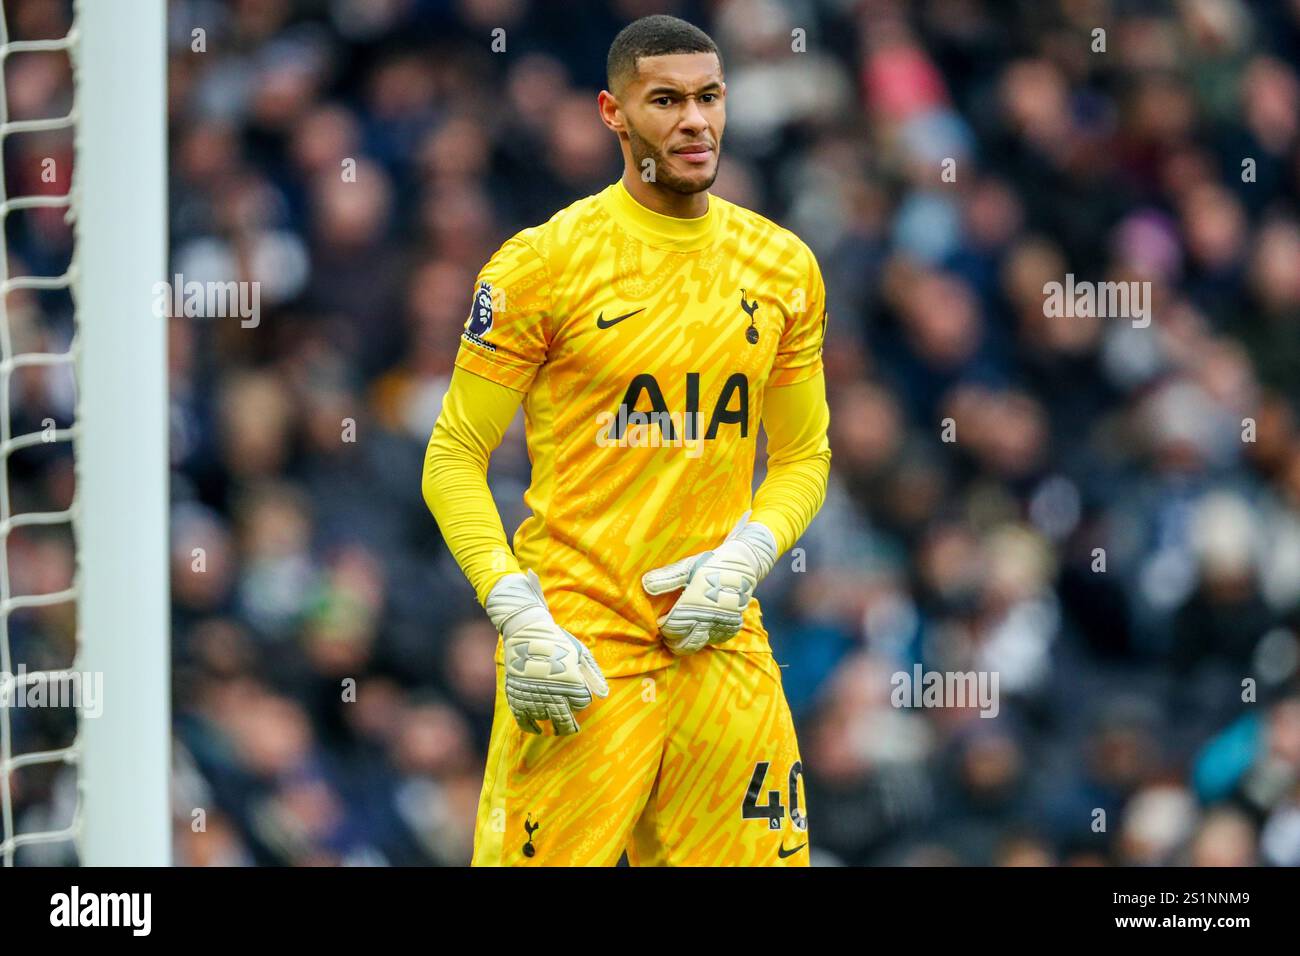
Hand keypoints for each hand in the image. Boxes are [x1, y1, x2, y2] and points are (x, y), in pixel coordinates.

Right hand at [485, 570, 608, 734]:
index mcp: (572, 682)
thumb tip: (604, 695)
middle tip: (572, 729)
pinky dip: (532, 728)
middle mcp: (553, 693)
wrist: (526, 632)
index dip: (582, 701)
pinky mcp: (518, 698)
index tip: (579, 697)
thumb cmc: (557, 641)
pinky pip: (525, 721)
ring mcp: (534, 696)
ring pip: (547, 720)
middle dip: (570, 726)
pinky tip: (538, 730)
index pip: (582, 703)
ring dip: (553, 725)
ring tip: (557, 727)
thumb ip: (593, 674)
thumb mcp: (580, 653)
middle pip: (565, 720)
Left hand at [641, 513, 777, 654]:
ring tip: (684, 632)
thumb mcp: (687, 566)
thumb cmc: (711, 564)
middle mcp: (709, 617)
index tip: (661, 622)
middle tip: (669, 636)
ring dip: (690, 641)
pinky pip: (716, 640)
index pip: (672, 628)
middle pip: (685, 644)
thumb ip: (667, 578)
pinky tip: (701, 630)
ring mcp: (722, 623)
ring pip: (700, 644)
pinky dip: (706, 638)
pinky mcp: (733, 625)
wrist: (744, 564)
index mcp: (694, 604)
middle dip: (674, 642)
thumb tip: (646, 585)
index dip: (664, 629)